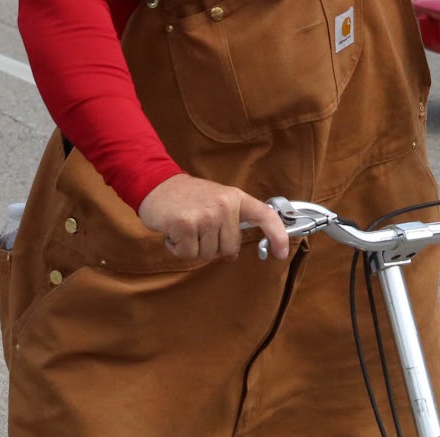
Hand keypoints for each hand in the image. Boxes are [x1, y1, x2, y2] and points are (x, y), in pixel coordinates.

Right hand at [137, 174, 289, 260]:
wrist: (157, 185)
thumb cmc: (188, 198)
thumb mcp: (216, 201)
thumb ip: (230, 223)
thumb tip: (234, 254)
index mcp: (235, 198)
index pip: (264, 215)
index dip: (277, 235)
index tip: (282, 253)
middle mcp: (224, 205)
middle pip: (229, 249)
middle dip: (212, 246)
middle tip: (199, 227)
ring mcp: (206, 215)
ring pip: (208, 254)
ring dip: (194, 247)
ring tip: (186, 227)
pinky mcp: (186, 225)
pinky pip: (188, 254)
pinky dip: (178, 248)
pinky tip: (174, 232)